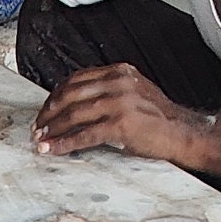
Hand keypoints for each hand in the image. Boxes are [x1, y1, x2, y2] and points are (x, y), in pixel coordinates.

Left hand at [33, 63, 215, 164]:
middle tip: (38, 126)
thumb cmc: (158, 118)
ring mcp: (119, 103)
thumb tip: (77, 100)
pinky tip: (53, 149)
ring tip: (41, 139)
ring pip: (74, 114)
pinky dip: (65, 143)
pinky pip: (85, 135)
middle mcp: (118, 83)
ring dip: (53, 129)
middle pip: (71, 95)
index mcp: (120, 72)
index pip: (77, 79)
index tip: (45, 109)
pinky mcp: (121, 126)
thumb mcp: (135, 91)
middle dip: (49, 112)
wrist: (183, 132)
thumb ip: (110, 89)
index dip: (56, 95)